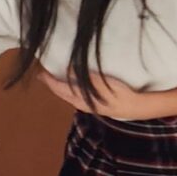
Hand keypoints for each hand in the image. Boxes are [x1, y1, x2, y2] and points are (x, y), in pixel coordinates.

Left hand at [39, 70, 159, 119]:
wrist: (136, 106)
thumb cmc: (117, 91)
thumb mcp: (98, 81)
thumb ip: (81, 76)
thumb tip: (66, 70)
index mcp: (78, 98)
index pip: (57, 87)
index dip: (48, 79)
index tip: (40, 72)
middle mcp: (79, 104)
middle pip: (60, 93)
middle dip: (51, 84)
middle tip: (44, 76)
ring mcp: (87, 106)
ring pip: (67, 97)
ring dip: (60, 88)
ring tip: (55, 80)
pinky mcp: (95, 106)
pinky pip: (75, 98)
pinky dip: (69, 91)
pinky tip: (72, 88)